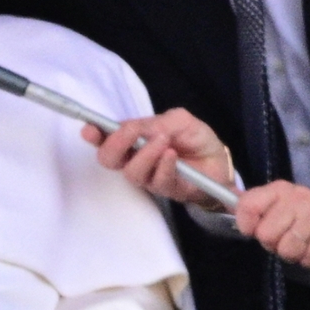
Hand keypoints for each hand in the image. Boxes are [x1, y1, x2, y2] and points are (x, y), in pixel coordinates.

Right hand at [83, 108, 233, 207]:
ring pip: (132, 172)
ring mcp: (149, 176)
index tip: (89, 129)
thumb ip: (155, 123)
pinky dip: (162, 165)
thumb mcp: (178, 120)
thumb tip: (133, 127)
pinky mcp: (167, 189)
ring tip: (163, 140)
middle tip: (130, 132)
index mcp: (133, 140)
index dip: (95, 134)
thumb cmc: (195, 138)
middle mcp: (135, 159)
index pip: (107, 138)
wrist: (220, 160)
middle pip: (109, 159)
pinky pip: (157, 181)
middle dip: (115, 145)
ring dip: (145, 154)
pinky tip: (170, 154)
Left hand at [234, 182, 309, 267]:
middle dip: (274, 244)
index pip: (248, 205)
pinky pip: (306, 259)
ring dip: (294, 254)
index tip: (253, 230)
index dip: (246, 224)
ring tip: (305, 243)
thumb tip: (226, 204)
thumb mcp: (284, 204)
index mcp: (280, 190)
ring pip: (285, 250)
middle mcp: (297, 199)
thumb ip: (258, 206)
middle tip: (289, 238)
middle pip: (265, 235)